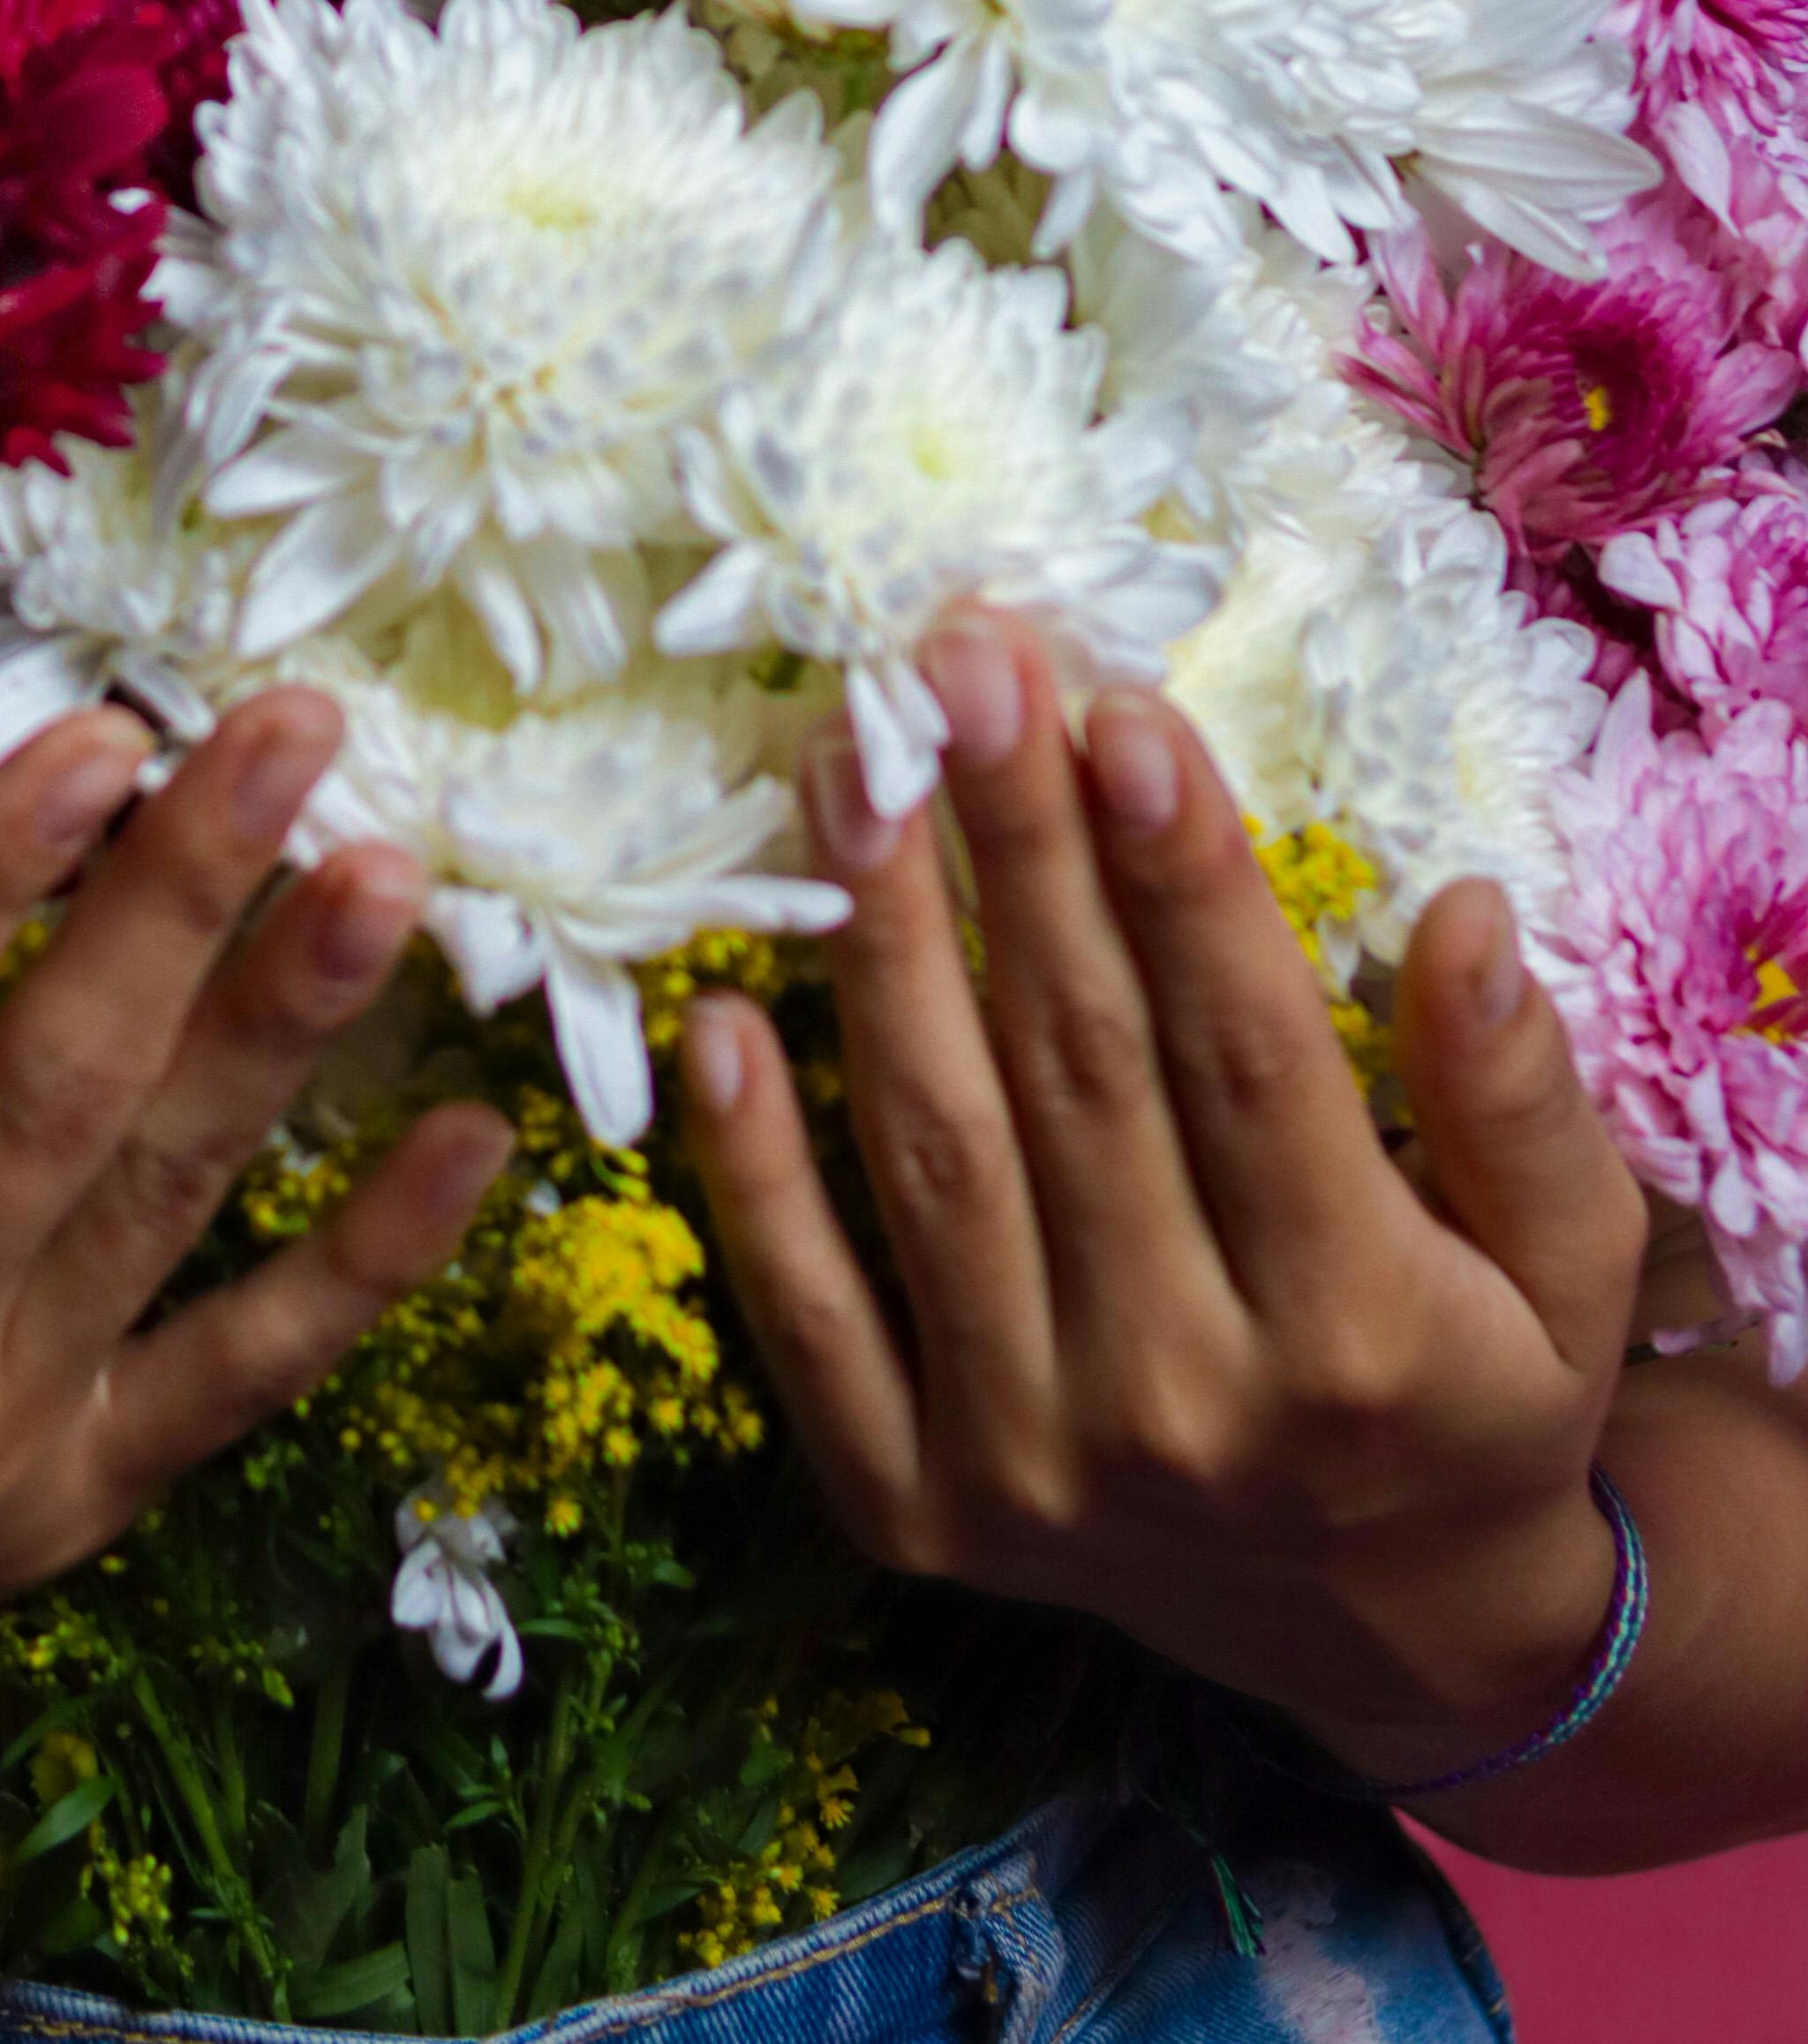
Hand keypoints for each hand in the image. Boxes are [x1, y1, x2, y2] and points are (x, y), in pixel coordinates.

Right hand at [0, 692, 506, 1897]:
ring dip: (287, 1026)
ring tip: (389, 865)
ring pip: (164, 1202)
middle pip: (57, 1094)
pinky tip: (470, 1148)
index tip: (86, 727)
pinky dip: (363, 1271)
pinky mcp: (52, 1509)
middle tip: (292, 725)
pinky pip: (233, 1381)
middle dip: (183, 895)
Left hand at [683, 613, 1647, 1782]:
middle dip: (1011, 841)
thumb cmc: (1471, 1386)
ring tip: (846, 757)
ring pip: (933, 1153)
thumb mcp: (1569, 1265)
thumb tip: (1466, 911)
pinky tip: (717, 1016)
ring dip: (877, 940)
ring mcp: (1030, 1466)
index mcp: (1356, 1339)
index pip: (1245, 1059)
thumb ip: (1522, 1100)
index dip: (1181, 879)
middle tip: (953, 657)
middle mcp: (1183, 1406)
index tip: (1118, 707)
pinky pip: (809, 1321)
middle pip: (1074, 1069)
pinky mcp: (912, 1509)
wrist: (1378, 1630)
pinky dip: (749, 1175)